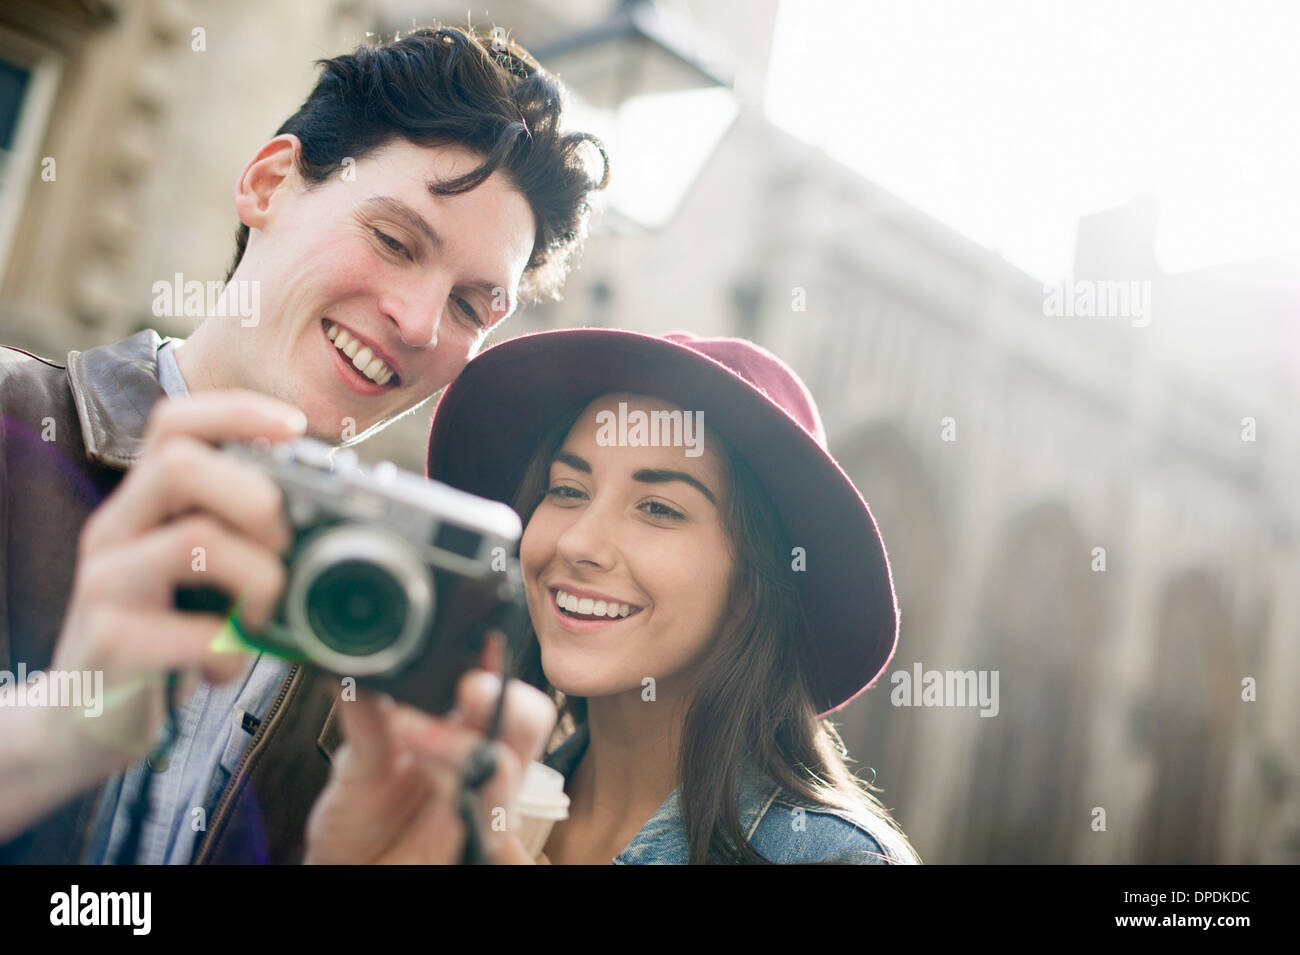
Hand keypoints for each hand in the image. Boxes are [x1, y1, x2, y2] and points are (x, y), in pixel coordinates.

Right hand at [45, 390, 304, 783]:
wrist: (79, 725)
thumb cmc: (161, 640)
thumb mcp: (198, 579)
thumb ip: (241, 542)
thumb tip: (332, 523)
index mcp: (143, 506)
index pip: (174, 423)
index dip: (237, 411)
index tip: (296, 428)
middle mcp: (115, 531)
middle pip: (178, 462)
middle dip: (253, 492)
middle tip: (284, 541)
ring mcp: (106, 584)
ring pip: (193, 541)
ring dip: (258, 577)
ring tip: (262, 615)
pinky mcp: (110, 643)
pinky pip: (193, 632)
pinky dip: (232, 649)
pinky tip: (226, 666)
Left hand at [305, 667, 557, 864]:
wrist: (348, 871)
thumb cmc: (361, 820)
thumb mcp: (357, 759)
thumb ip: (365, 715)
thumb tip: (352, 666)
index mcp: (463, 730)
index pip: (501, 686)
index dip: (500, 659)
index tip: (482, 638)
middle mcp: (483, 763)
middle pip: (529, 721)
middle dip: (503, 698)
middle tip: (466, 686)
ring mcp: (485, 805)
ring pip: (509, 765)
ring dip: (460, 742)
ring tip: (407, 729)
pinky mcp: (476, 845)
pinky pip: (493, 819)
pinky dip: (456, 782)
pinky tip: (425, 768)